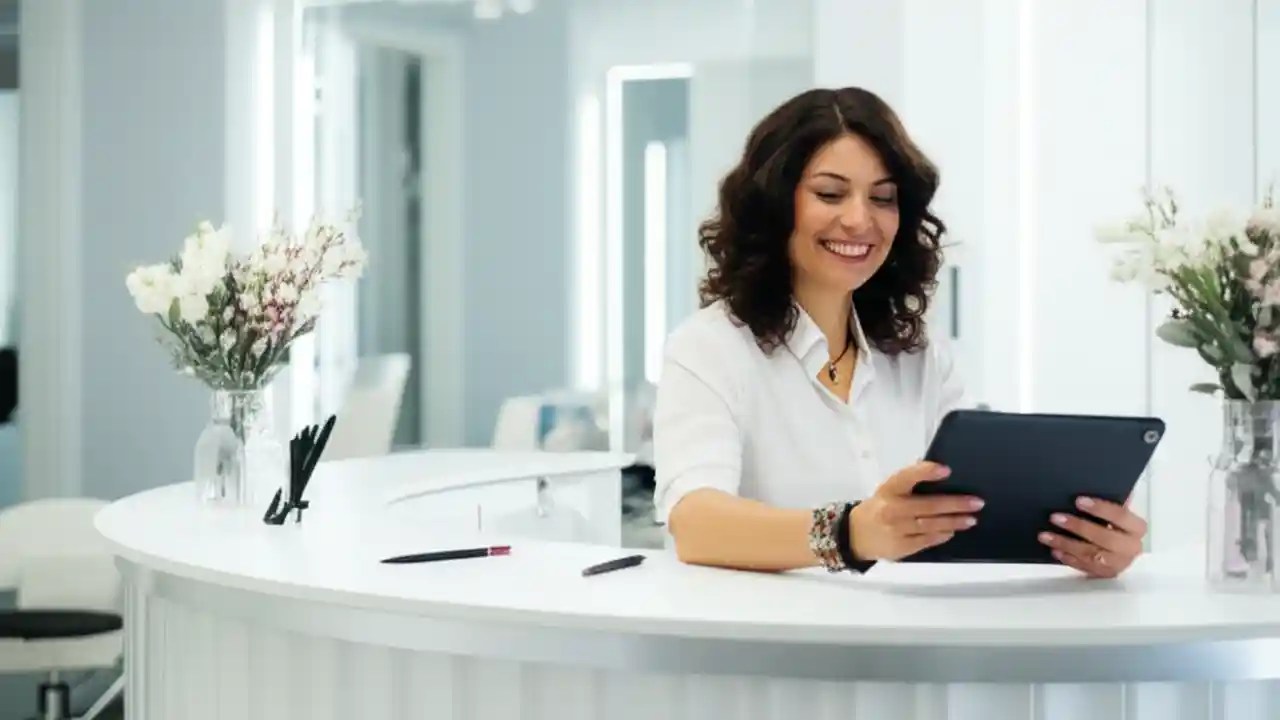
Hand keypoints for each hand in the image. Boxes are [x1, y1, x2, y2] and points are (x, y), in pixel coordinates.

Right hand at [849, 461, 983, 560]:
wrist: (855, 535)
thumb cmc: (879, 507)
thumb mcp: (888, 490)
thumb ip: (909, 483)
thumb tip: (940, 472)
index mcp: (888, 489)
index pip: (907, 477)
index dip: (925, 472)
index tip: (946, 470)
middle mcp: (892, 509)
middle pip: (928, 506)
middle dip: (955, 504)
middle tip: (976, 502)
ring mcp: (897, 529)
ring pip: (931, 525)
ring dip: (954, 521)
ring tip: (971, 519)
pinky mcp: (901, 546)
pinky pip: (927, 540)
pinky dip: (941, 535)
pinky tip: (952, 531)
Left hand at [1038, 496, 1146, 577]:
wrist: (1120, 548)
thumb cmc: (1114, 524)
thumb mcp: (1114, 510)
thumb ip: (1110, 498)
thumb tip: (1096, 482)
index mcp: (1136, 528)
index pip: (1121, 516)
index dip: (1100, 508)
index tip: (1078, 500)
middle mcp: (1131, 548)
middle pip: (1106, 538)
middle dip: (1078, 527)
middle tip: (1056, 518)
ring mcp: (1119, 563)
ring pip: (1092, 555)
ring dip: (1066, 544)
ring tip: (1046, 535)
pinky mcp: (1106, 574)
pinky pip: (1085, 568)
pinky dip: (1068, 558)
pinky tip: (1055, 550)